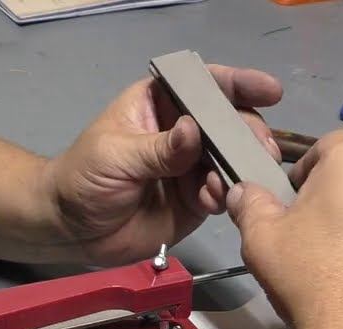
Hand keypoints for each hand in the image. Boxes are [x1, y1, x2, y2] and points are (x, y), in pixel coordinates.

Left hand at [44, 65, 282, 264]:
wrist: (72, 230)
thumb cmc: (83, 177)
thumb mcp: (116, 155)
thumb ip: (158, 148)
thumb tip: (194, 132)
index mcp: (161, 104)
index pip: (204, 85)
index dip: (239, 84)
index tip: (269, 90)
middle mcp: (184, 132)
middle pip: (229, 123)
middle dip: (249, 133)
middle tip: (261, 149)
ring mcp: (193, 167)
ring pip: (232, 160)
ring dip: (244, 167)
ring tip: (247, 176)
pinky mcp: (197, 200)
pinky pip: (222, 194)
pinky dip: (226, 195)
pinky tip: (215, 200)